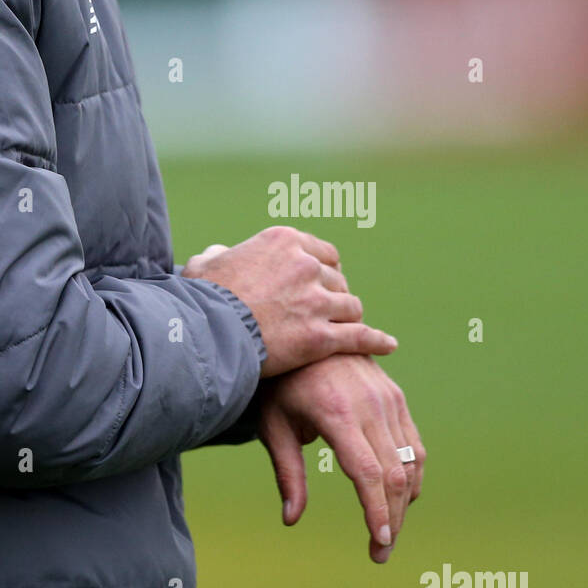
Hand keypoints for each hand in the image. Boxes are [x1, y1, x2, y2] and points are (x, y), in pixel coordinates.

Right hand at [182, 227, 397, 375]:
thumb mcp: (204, 265)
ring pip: (350, 307)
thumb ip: (217, 254)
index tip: (320, 284)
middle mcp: (305, 265)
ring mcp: (316, 301)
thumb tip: (218, 252)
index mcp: (283, 241)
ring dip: (348, 318)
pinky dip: (375, 341)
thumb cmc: (201, 298)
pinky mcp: (321, 336)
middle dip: (334, 296)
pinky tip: (387, 345)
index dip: (324, 270)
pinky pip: (359, 336)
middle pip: (337, 280)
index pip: (322, 252)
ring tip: (348, 329)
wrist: (206, 332)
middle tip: (329, 312)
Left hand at [257, 353, 425, 563]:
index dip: (376, 513)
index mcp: (337, 412)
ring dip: (404, 503)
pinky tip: (400, 497)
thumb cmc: (280, 381)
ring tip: (388, 530)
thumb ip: (287, 473)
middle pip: (394, 475)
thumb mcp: (273, 424)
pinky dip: (412, 476)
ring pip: (410, 463)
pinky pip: (414, 444)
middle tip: (381, 551)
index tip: (378, 544)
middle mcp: (369, 404)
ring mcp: (387, 397)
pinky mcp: (395, 395)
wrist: (303, 331)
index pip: (368, 474)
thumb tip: (291, 519)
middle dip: (392, 519)